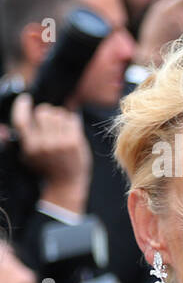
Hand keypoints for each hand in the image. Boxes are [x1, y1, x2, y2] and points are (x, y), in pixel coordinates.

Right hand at [11, 95, 90, 211]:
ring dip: (59, 116)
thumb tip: (8, 123)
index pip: (21, 120)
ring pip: (59, 113)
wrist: (66, 183)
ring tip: (60, 127)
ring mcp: (61, 142)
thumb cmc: (45, 168)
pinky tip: (69, 129)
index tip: (25, 99)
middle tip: (49, 120)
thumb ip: (19, 140)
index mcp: (30, 147)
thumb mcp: (27, 156)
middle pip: (43, 111)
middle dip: (46, 112)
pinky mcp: (75, 142)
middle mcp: (44, 144)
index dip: (21, 106)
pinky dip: (71, 120)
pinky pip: (72, 119)